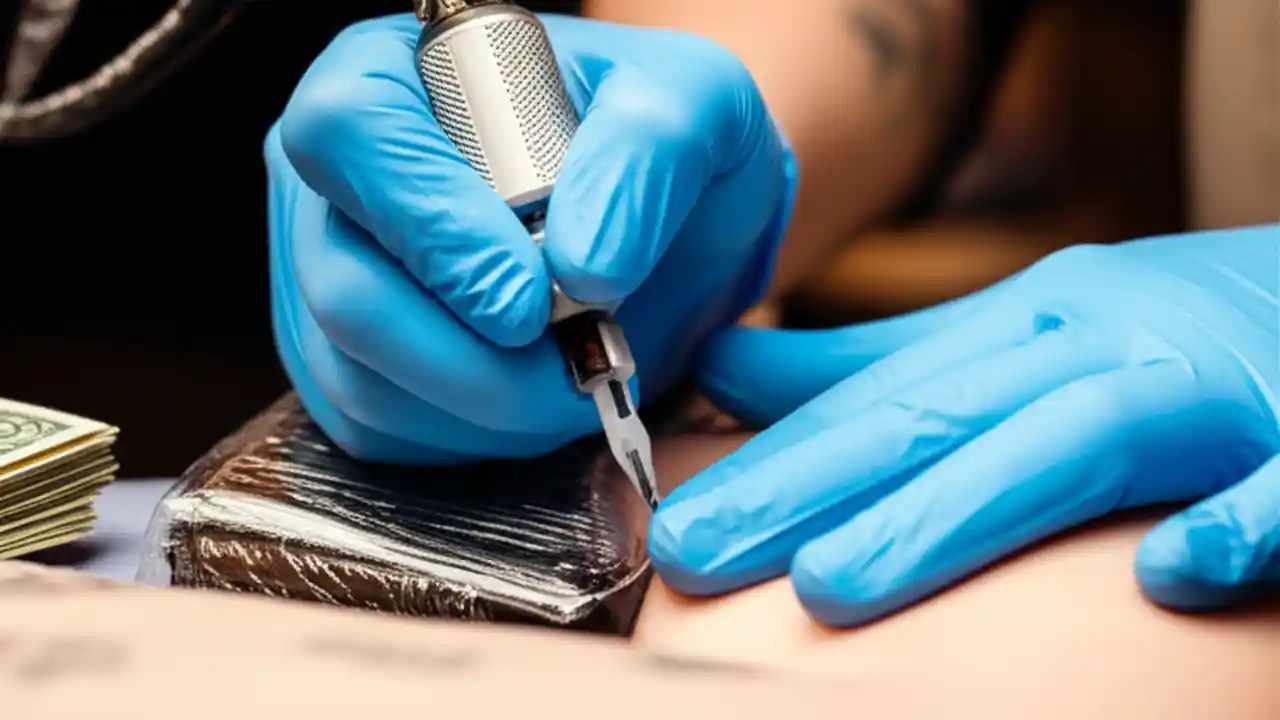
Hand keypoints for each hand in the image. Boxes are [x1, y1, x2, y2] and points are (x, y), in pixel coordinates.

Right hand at [265, 14, 794, 463]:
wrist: (669, 230)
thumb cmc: (665, 148)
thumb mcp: (695, 107)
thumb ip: (645, 159)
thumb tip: (582, 267)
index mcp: (393, 69)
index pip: (351, 133)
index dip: (432, 230)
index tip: (529, 305)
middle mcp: (338, 174)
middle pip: (346, 285)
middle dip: (474, 360)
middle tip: (577, 367)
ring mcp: (326, 273)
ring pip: (356, 374)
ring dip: (484, 408)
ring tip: (572, 376)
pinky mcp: (341, 361)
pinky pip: (374, 428)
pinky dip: (467, 438)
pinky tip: (532, 401)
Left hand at [651, 224, 1279, 625]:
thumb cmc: (1167, 336)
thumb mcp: (1022, 331)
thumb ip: (882, 362)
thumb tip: (731, 366)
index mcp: (1032, 324)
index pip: (885, 395)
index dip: (777, 461)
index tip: (673, 522)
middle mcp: (1104, 348)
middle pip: (942, 413)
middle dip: (810, 486)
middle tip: (696, 551)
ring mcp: (1213, 393)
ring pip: (1075, 443)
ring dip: (956, 510)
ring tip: (833, 584)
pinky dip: (1239, 522)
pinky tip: (1171, 578)